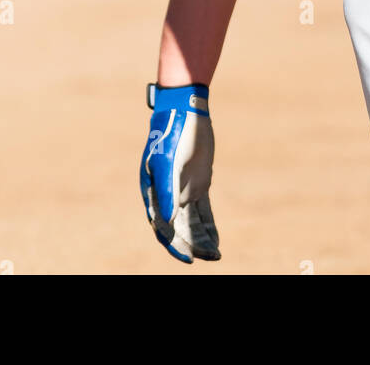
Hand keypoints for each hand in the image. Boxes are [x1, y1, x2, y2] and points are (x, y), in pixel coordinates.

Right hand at [139, 82, 219, 263]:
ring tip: (215, 255)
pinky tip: (216, 240)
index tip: (188, 258)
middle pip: (178, 228)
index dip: (174, 244)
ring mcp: (183, 189)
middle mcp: (166, 194)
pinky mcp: (198, 183)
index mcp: (153, 191)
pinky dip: (209, 226)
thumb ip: (167, 190)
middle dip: (191, 245)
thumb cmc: (172, 134)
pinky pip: (203, 211)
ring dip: (201, 239)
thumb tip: (168, 221)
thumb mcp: (168, 161)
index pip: (162, 226)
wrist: (186, 110)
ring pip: (191, 222)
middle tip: (208, 258)